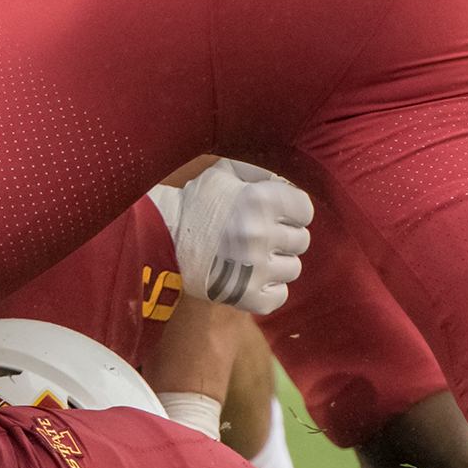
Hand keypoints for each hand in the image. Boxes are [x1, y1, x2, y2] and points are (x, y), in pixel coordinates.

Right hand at [169, 159, 312, 314]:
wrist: (161, 239)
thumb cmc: (195, 204)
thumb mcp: (224, 173)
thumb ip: (260, 171)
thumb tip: (290, 179)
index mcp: (260, 200)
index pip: (305, 210)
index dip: (290, 211)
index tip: (272, 214)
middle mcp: (261, 233)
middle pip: (300, 240)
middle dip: (281, 237)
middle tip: (256, 236)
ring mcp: (256, 268)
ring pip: (292, 268)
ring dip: (275, 263)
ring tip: (249, 257)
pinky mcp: (248, 296)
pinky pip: (280, 296)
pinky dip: (268, 289)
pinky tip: (249, 277)